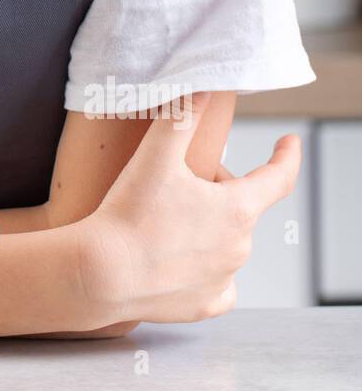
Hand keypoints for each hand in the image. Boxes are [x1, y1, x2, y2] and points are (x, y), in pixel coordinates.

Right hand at [83, 95, 300, 324]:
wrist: (102, 272)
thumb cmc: (130, 213)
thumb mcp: (156, 154)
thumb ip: (183, 115)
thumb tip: (206, 84)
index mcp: (237, 210)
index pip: (278, 178)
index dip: (286, 156)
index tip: (289, 143)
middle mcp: (240, 247)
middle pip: (239, 206)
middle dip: (216, 190)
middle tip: (176, 182)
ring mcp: (224, 279)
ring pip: (225, 242)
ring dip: (207, 226)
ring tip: (165, 220)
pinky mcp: (204, 305)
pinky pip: (216, 282)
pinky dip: (204, 268)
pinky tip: (178, 261)